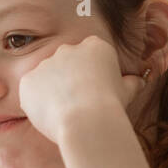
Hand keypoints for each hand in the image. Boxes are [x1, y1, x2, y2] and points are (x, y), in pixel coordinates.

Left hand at [17, 35, 145, 143]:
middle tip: (78, 104)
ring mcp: (45, 63)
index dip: (91, 74)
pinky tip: (49, 115)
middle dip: (69, 81)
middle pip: (66, 64)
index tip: (94, 91)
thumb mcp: (128, 92)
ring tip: (65, 113)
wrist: (85, 120)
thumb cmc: (111, 106)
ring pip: (47, 77)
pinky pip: (30, 90)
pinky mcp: (28, 80)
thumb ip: (130, 83)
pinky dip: (37, 102)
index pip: (90, 55)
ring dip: (52, 92)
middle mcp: (67, 49)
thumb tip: (139, 82)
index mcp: (95, 47)